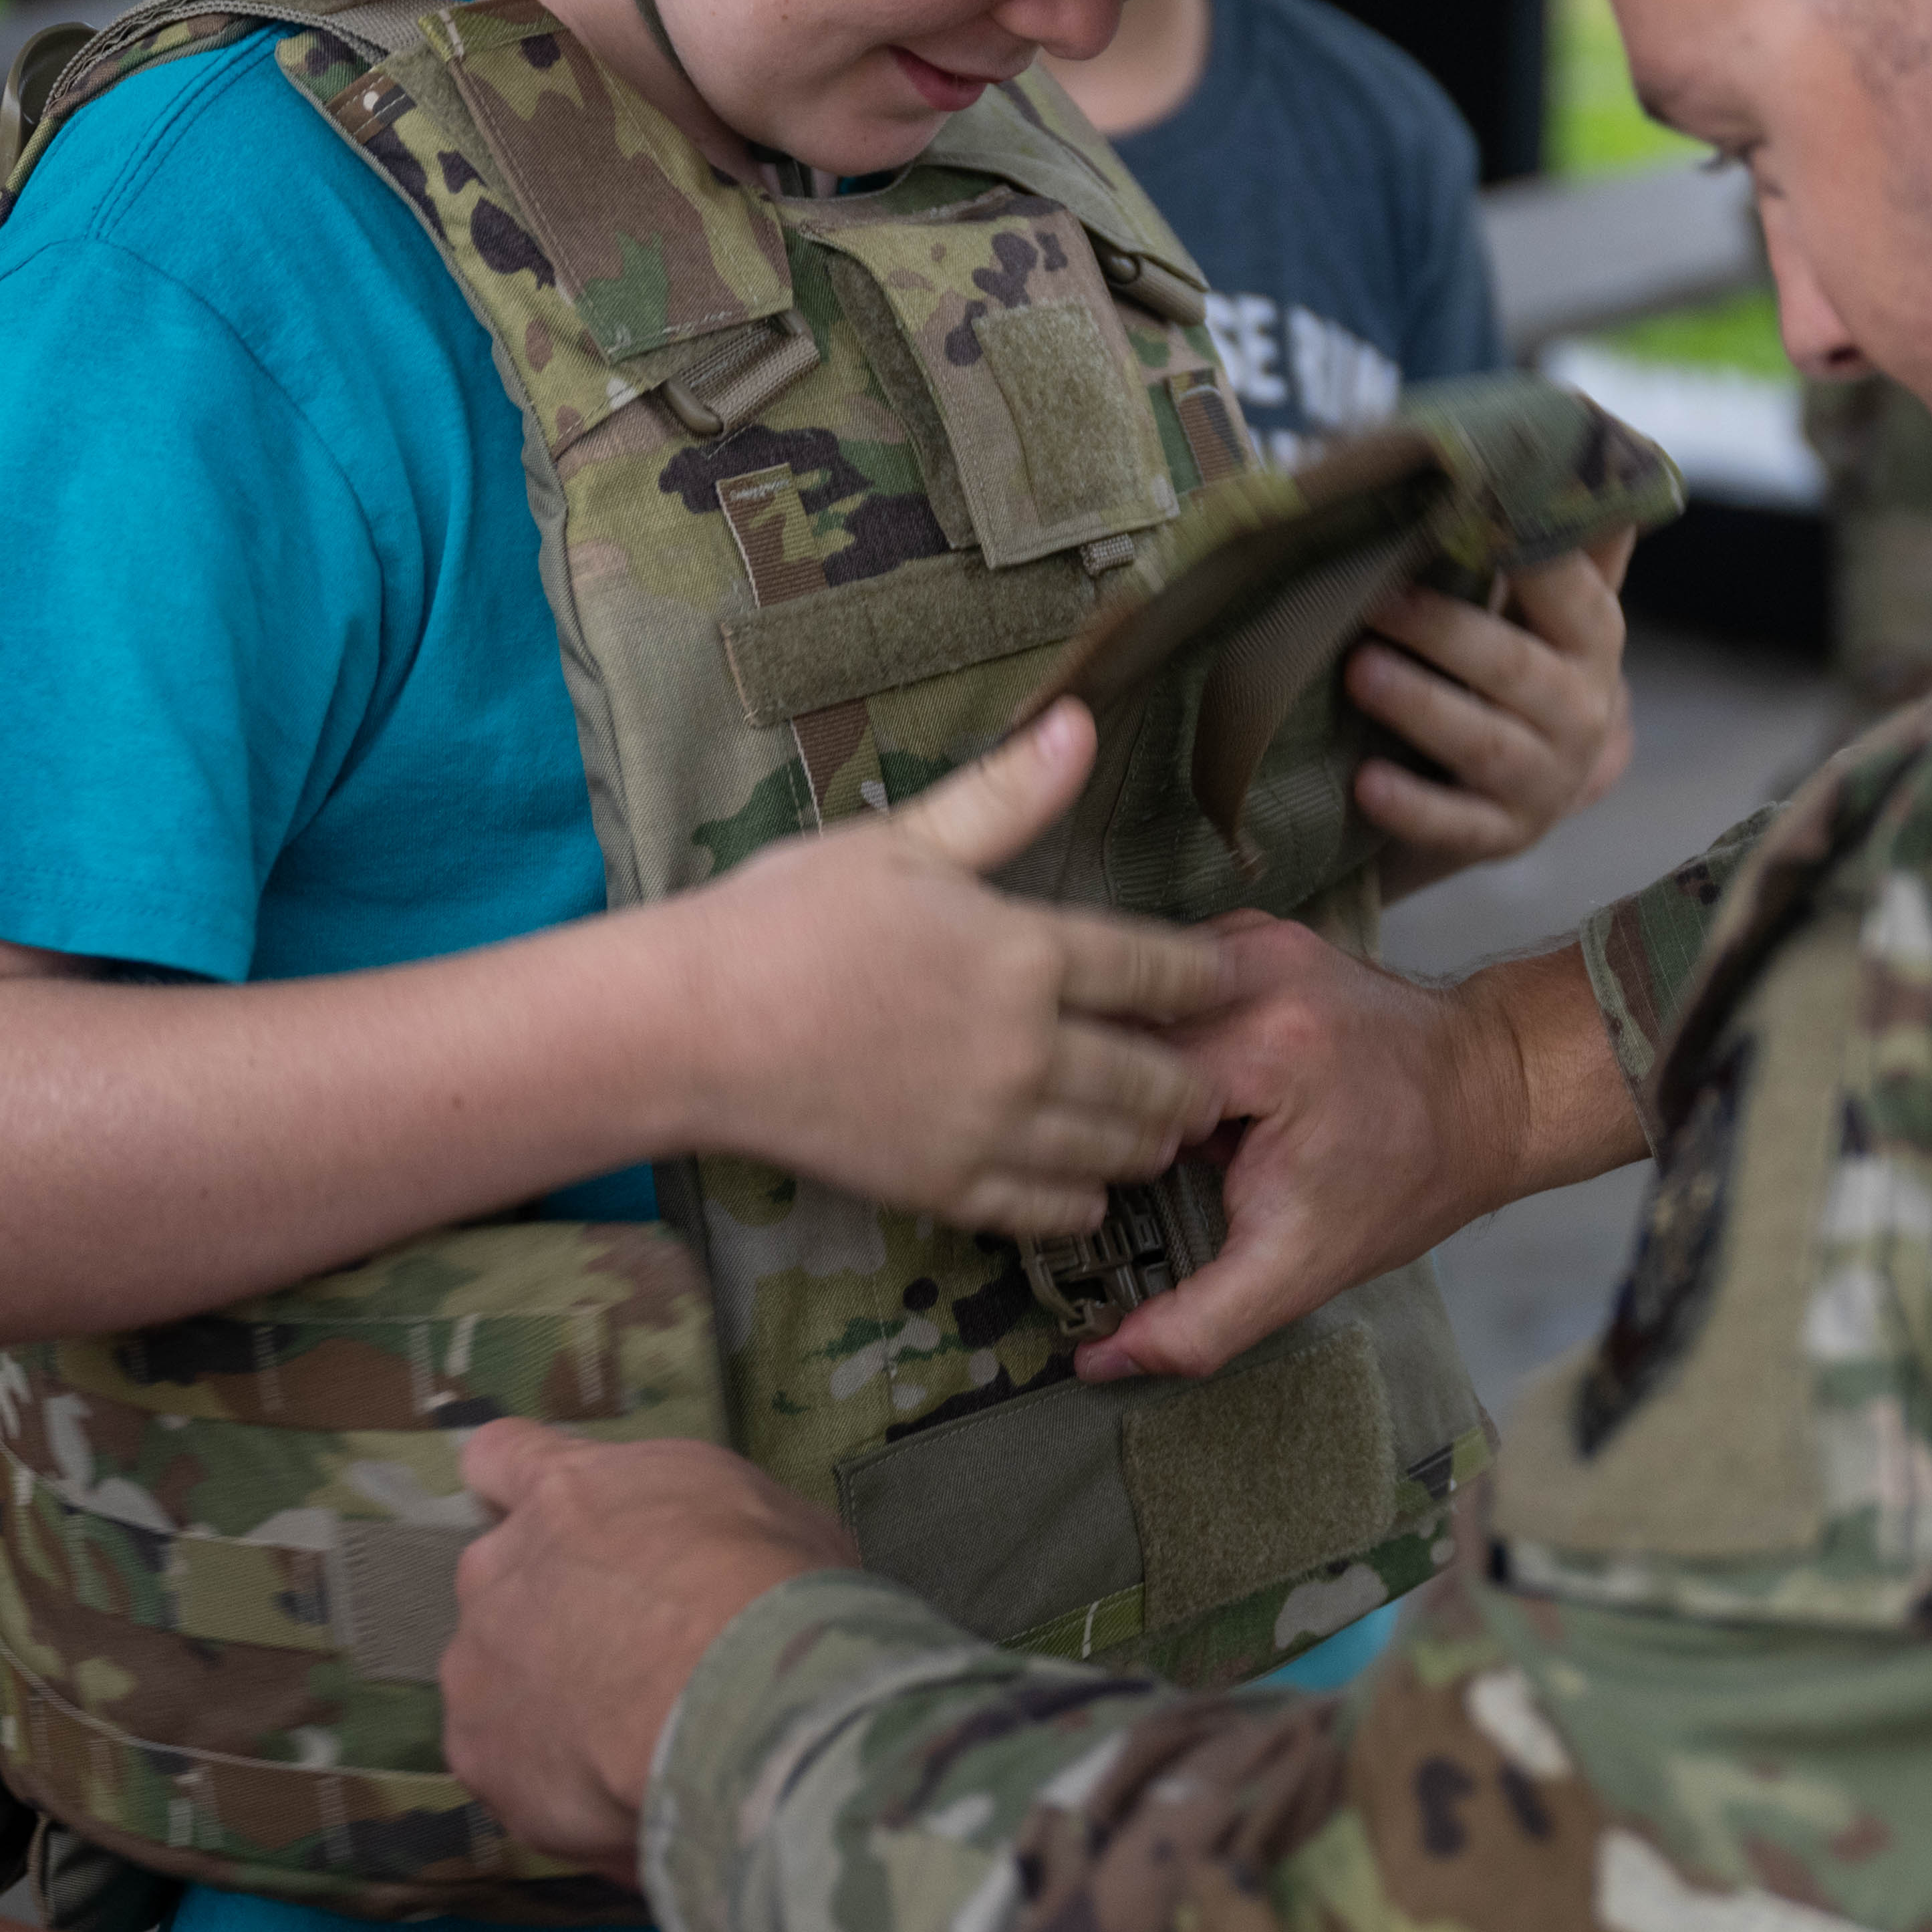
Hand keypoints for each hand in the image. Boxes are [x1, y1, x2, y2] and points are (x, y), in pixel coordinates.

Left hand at [443, 1418, 848, 1868]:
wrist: (739, 1700)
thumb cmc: (768, 1586)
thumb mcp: (764, 1513)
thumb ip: (701, 1525)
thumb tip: (717, 1553)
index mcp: (565, 1491)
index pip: (500, 1456)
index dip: (519, 1488)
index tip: (554, 1523)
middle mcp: (497, 1568)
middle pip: (500, 1579)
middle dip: (549, 1613)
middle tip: (627, 1655)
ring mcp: (474, 1666)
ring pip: (492, 1678)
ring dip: (542, 1700)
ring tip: (622, 1741)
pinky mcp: (478, 1755)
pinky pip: (503, 1764)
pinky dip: (547, 1780)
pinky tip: (611, 1793)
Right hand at [649, 705, 1229, 1237]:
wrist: (694, 1027)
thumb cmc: (787, 919)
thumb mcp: (903, 841)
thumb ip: (1006, 796)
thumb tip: (1081, 722)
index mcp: (1024, 952)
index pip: (1154, 968)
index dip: (1207, 976)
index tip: (1236, 979)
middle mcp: (1026, 1047)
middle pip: (1152, 1074)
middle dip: (1195, 1075)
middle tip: (1218, 1075)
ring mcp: (988, 1125)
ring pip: (1112, 1146)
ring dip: (1151, 1139)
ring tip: (1169, 1128)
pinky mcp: (943, 1185)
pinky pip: (1045, 1209)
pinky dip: (1083, 1201)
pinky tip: (1093, 1189)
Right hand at [1074, 916, 1521, 1382]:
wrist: (1488, 1093)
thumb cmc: (1404, 1180)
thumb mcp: (1301, 1268)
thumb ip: (1201, 1322)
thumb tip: (1102, 1362)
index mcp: (1268, 1045)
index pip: (1122, 1089)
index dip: (1112, 1148)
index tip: (1133, 1188)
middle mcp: (1255, 969)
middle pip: (1118, 1034)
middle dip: (1113, 1098)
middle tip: (1138, 1156)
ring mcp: (1256, 939)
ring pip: (1133, 998)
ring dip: (1131, 1058)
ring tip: (1165, 1114)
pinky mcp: (1257, 933)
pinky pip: (1167, 980)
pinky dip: (1163, 1027)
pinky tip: (1190, 1071)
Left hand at [1351, 528, 1638, 892]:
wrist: (1526, 782)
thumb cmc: (1520, 659)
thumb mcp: (1544, 601)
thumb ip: (1554, 532)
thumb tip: (1569, 422)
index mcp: (1593, 639)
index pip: (1575, 594)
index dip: (1533, 560)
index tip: (1477, 518)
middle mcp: (1580, 710)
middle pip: (1515, 669)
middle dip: (1445, 631)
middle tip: (1377, 598)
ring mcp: (1546, 779)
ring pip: (1485, 744)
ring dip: (1422, 706)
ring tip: (1359, 672)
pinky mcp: (1504, 835)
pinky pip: (1459, 825)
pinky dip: (1414, 807)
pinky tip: (1365, 783)